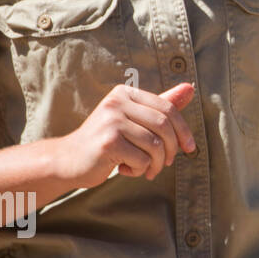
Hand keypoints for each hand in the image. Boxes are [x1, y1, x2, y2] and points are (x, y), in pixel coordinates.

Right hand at [57, 82, 196, 189]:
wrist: (67, 160)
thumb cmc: (108, 140)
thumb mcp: (135, 119)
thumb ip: (161, 105)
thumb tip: (191, 88)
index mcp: (126, 93)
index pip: (167, 109)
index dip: (183, 131)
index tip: (190, 148)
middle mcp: (117, 102)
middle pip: (164, 126)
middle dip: (171, 149)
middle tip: (166, 163)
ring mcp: (111, 121)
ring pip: (155, 145)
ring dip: (156, 163)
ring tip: (145, 169)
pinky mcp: (107, 142)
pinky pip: (141, 159)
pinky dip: (140, 169)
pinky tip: (125, 169)